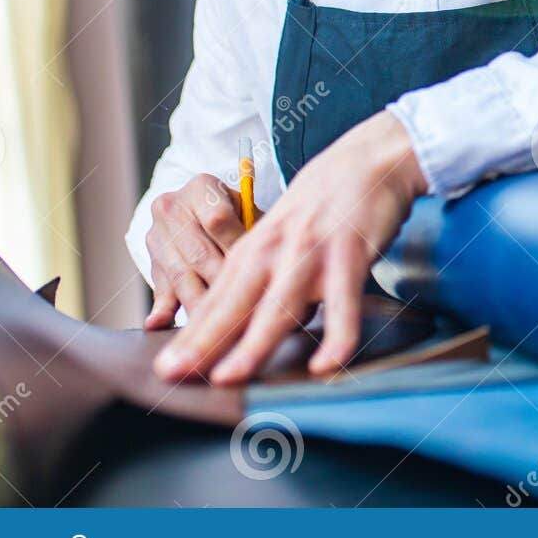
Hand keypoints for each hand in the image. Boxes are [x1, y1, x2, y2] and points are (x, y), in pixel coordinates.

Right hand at [143, 173, 249, 328]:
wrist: (195, 208)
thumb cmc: (236, 212)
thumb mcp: (247, 209)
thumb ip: (257, 229)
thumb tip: (272, 252)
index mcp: (201, 188)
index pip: (218, 220)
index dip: (237, 247)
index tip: (256, 269)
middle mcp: (172, 208)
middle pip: (199, 253)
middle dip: (222, 283)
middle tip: (246, 308)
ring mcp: (157, 236)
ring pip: (181, 276)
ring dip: (200, 304)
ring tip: (221, 326)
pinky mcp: (151, 262)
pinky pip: (159, 289)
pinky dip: (162, 310)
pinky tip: (162, 324)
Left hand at [153, 111, 427, 383]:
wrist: (369, 159)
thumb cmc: (325, 200)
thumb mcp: (282, 231)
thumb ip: (263, 272)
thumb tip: (239, 319)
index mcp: (255, 247)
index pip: (217, 298)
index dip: (192, 334)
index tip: (167, 368)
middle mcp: (275, 251)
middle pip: (235, 303)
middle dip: (202, 341)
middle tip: (172, 374)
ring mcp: (311, 253)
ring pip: (279, 307)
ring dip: (253, 344)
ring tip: (229, 378)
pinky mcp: (349, 255)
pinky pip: (344, 305)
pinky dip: (337, 337)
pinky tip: (326, 365)